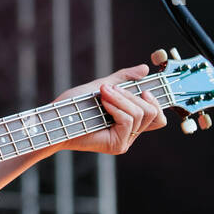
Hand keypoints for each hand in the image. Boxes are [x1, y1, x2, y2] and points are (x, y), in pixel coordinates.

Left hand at [52, 64, 166, 154]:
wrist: (56, 119)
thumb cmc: (74, 106)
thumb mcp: (102, 86)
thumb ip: (123, 79)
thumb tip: (145, 69)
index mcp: (129, 122)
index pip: (157, 117)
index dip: (157, 102)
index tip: (145, 89)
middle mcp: (130, 134)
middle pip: (153, 113)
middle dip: (132, 95)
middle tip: (110, 89)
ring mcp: (124, 141)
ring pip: (140, 114)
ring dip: (121, 99)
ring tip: (103, 93)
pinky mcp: (117, 145)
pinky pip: (128, 121)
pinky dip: (116, 107)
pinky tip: (103, 103)